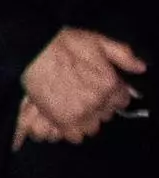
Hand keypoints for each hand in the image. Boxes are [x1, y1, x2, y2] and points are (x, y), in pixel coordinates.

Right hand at [20, 27, 144, 144]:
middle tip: (84, 98)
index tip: (102, 92)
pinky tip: (65, 119)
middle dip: (98, 108)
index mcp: (111, 83)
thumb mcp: (100, 41)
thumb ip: (123, 55)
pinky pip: (74, 136)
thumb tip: (140, 68)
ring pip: (92, 128)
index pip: (122, 101)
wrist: (36, 51)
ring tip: (74, 110)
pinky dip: (71, 130)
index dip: (112, 95)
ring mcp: (81, 112)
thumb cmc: (65, 44)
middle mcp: (99, 101)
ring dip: (85, 121)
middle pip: (106, 115)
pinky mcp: (63, 120)